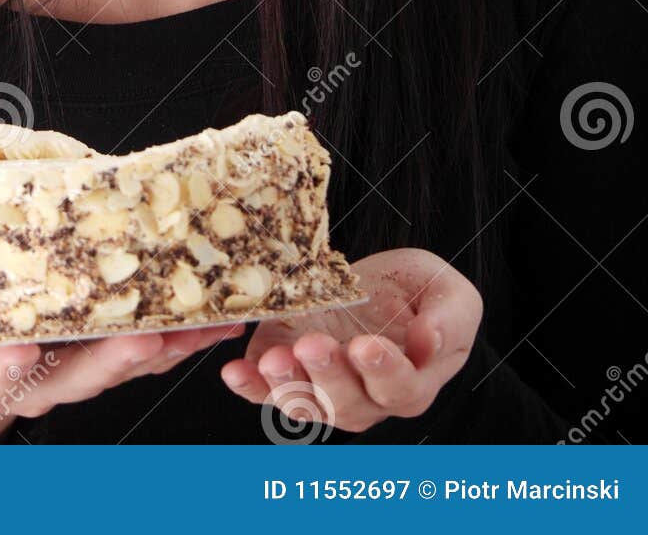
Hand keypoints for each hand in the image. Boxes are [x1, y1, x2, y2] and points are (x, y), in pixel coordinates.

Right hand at [0, 292, 245, 442]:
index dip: (9, 367)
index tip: (22, 349)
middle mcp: (34, 380)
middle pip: (77, 377)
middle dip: (113, 360)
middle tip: (146, 338)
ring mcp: (70, 370)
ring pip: (120, 364)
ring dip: (164, 349)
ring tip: (205, 323)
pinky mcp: (94, 353)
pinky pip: (139, 348)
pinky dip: (176, 335)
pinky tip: (213, 313)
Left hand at [218, 248, 482, 432]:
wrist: (375, 281)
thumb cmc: (419, 291)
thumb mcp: (448, 292)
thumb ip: (448, 319)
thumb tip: (429, 341)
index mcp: (412, 381)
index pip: (399, 389)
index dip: (383, 372)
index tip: (366, 345)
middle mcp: (366, 395)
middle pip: (348, 403)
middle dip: (328, 376)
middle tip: (314, 345)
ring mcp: (321, 386)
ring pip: (305, 403)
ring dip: (287, 384)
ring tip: (273, 360)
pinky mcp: (285, 367)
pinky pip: (265, 389)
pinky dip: (249, 385)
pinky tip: (235, 371)